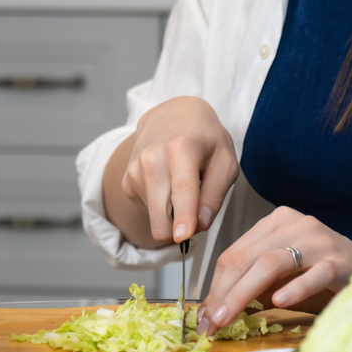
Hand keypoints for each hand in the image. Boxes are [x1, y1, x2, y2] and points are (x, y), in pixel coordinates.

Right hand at [104, 96, 238, 247]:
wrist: (172, 113)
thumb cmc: (205, 138)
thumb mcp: (225, 160)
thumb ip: (215, 194)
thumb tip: (201, 224)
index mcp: (181, 148)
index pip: (183, 188)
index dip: (183, 216)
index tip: (182, 238)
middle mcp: (152, 158)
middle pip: (161, 214)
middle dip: (180, 228)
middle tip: (199, 212)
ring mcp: (135, 170)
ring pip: (156, 218)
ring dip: (172, 213)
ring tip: (182, 185)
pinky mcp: (127, 181)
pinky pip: (148, 211)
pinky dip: (161, 206)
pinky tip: (168, 183)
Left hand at [198, 206, 351, 334]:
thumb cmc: (325, 276)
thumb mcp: (284, 276)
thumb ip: (254, 284)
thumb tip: (216, 310)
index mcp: (276, 223)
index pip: (234, 253)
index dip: (215, 286)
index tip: (205, 316)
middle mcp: (294, 224)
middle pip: (246, 258)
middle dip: (223, 294)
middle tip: (212, 323)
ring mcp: (317, 240)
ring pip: (270, 263)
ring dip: (243, 293)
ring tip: (229, 317)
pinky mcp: (339, 259)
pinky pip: (312, 274)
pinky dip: (294, 288)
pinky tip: (279, 302)